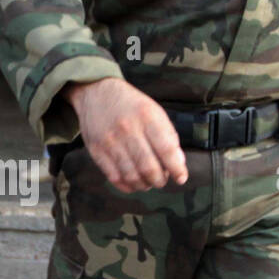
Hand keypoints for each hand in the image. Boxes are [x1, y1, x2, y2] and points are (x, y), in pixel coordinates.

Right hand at [66, 78, 187, 191]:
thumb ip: (168, 136)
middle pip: (149, 167)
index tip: (181, 178)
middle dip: (160, 180)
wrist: (97, 93)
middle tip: (162, 180)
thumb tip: (178, 163)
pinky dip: (127, 186)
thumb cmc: (131, 105)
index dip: (176, 169)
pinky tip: (133, 183)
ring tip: (148, 182)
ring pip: (132, 176)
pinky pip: (114, 177)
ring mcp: (110, 141)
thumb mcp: (155, 111)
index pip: (166, 149)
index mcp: (147, 117)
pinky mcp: (97, 151)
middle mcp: (128, 129)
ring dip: (144, 185)